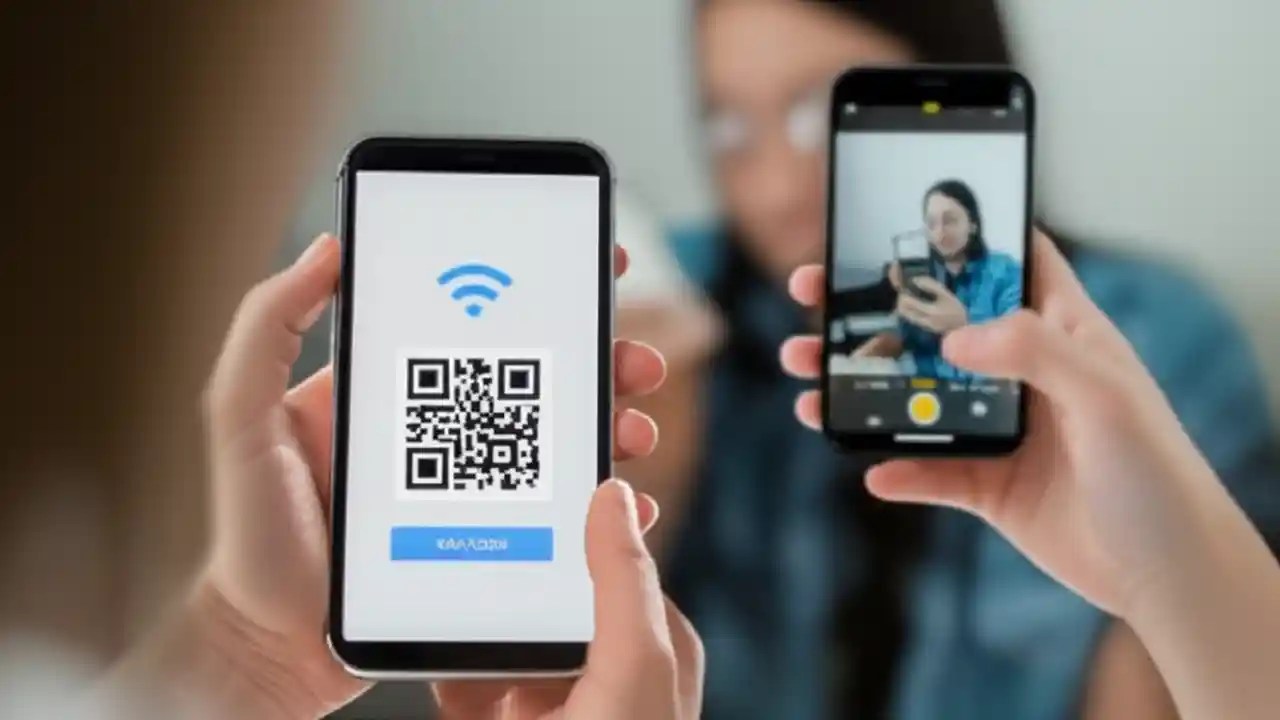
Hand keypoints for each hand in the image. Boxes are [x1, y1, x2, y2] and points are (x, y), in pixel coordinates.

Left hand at [197, 234, 669, 716]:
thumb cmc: (250, 535)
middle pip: (535, 383)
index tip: (588, 266)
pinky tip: (620, 498)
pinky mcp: (485, 544)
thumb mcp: (242, 417)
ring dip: (608, 426)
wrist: (269, 648)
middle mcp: (437, 434)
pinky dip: (596, 503)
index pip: (475, 327)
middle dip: (597, 363)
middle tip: (634, 361)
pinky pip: (554, 515)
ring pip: (556, 445)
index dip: (535, 295)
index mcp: (391, 393)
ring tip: (633, 429)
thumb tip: (328, 247)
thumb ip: (270, 326)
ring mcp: (466, 490)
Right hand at [432, 480, 703, 719]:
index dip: (577, 520)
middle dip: (512, 570)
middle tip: (475, 531)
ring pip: (505, 637)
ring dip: (473, 617)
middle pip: (550, 594)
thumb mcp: (635, 664)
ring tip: (444, 584)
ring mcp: (555, 702)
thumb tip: (614, 496)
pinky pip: (469, 682)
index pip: (612, 559)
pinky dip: (450, 669)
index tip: (538, 483)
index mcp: (651, 646)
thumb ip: (622, 580)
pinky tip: (436, 654)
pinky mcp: (507, 719)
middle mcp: (604, 672)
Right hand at [781, 231, 1234, 617]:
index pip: (1007, 262)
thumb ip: (1033, 351)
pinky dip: (896, 469)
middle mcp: (1025, 373)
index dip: (957, 236)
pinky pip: (929, 472)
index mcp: (1062, 332)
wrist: (1167, 575)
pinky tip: (867, 467)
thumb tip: (953, 336)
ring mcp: (1004, 429)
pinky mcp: (990, 486)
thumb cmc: (1158, 472)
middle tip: (812, 298)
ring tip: (808, 385)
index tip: (895, 220)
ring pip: (915, 397)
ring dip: (861, 388)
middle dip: (871, 312)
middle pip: (934, 326)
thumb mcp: (1105, 397)